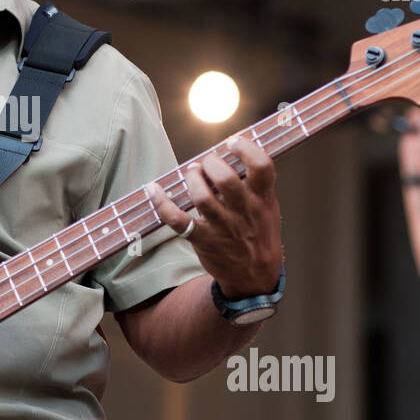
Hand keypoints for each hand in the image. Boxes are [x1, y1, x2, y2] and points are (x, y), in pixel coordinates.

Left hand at [146, 136, 282, 298]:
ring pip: (202, 197)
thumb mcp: (266, 207)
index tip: (233, 142)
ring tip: (192, 174)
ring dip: (192, 179)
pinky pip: (177, 220)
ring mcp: (222, 227)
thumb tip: (231, 151)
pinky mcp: (203, 240)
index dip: (246, 148)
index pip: (261, 166)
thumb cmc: (258, 233)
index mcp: (262, 199)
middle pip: (226, 179)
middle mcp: (243, 212)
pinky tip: (153, 189)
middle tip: (206, 164)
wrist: (254, 277)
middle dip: (211, 163)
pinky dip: (161, 203)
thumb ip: (253, 183)